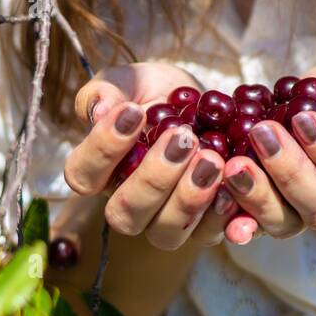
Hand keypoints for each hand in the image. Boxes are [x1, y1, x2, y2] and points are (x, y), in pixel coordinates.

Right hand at [65, 63, 243, 250]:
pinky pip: (209, 235)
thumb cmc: (156, 92)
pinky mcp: (202, 225)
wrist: (202, 104)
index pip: (83, 175)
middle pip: (125, 213)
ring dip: (188, 200)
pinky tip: (231, 189)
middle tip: (183, 139)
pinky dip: (221, 217)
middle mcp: (128, 203)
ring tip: (212, 160)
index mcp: (100, 171)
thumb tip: (99, 110)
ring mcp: (164, 220)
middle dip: (154, 178)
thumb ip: (107, 90)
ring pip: (165, 234)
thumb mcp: (130, 80)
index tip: (133, 112)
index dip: (103, 149)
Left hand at [220, 63, 315, 242]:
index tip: (303, 117)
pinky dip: (233, 221)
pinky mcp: (258, 217)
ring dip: (258, 195)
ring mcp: (294, 215)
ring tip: (233, 162)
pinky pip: (248, 227)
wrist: (290, 111)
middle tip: (262, 133)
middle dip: (290, 172)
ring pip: (283, 223)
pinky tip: (217, 202)